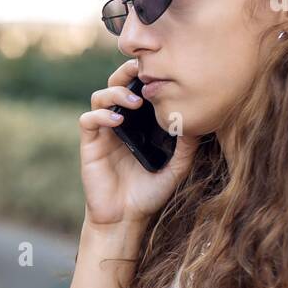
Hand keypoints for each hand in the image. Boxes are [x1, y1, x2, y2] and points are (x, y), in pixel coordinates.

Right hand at [79, 59, 198, 229]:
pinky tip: (117, 121)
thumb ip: (187, 147)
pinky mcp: (90, 144)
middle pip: (115, 84)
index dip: (145, 75)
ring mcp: (103, 132)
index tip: (161, 69)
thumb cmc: (149, 194)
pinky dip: (101, 115)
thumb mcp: (176, 169)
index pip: (138, 89)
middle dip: (127, 73)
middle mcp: (120, 123)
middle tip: (143, 71)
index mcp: (139, 124)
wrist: (126, 218)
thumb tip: (199, 121)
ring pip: (100, 97)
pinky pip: (88, 120)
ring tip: (135, 101)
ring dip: (116, 92)